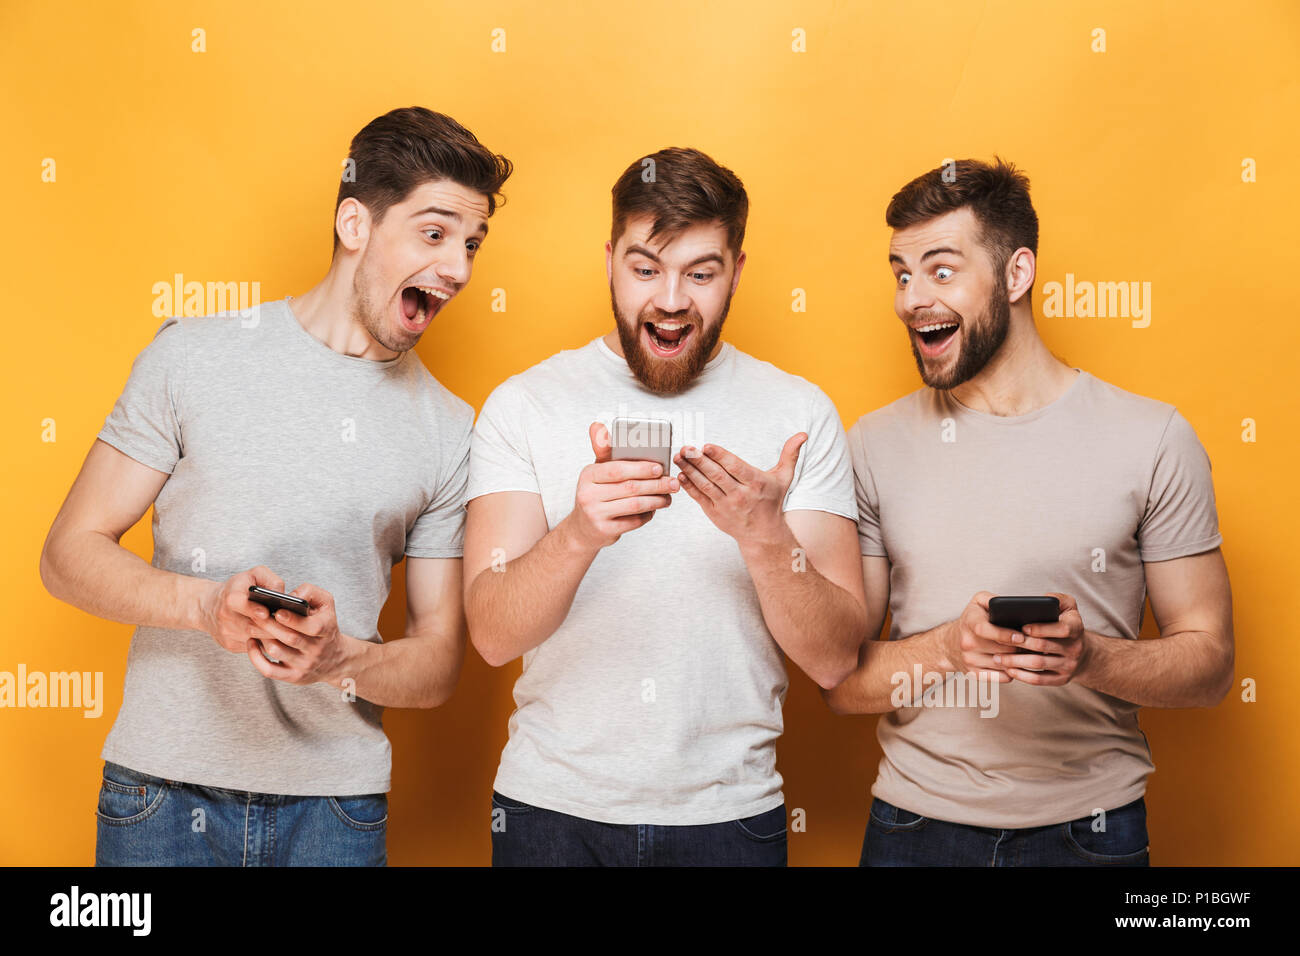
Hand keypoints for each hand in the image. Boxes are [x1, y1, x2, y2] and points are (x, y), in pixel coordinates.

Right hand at [198, 565, 291, 654]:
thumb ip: (270, 580)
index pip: (241, 605)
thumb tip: (283, 594)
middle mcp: (226, 617)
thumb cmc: (237, 588)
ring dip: (273, 637)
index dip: (254, 609)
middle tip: (292, 627)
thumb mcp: (252, 575)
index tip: (267, 612)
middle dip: (273, 627)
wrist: (208, 606)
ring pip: (255, 639)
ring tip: (291, 633)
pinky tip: (279, 639)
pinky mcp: (231, 645)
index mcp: (230, 598)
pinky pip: (253, 647)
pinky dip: (267, 644)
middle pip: (252, 626)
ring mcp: (228, 634)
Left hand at [243, 583, 354, 684]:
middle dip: (270, 625)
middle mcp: (317, 650)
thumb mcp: (326, 604)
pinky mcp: (293, 677)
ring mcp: (304, 665)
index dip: (293, 619)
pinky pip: (269, 670)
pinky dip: (256, 656)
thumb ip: (310, 592)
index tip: (277, 611)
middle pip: (290, 639)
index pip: (312, 627)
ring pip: (277, 652)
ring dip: (261, 637)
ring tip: (252, 625)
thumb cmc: (324, 624)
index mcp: (327, 630)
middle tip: (254, 614)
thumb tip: (290, 594)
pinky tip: (251, 642)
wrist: (334, 658)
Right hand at [563, 422, 678, 550]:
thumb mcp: (597, 472)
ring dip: (656, 500)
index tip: (660, 468)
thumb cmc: (597, 494)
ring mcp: (595, 514)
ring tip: (668, 496)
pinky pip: (634, 521)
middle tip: (673, 483)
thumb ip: (603, 450)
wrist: (583, 528)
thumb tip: (598, 425)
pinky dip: (648, 514)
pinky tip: (654, 509)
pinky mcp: (605, 530)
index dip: (641, 468)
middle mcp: (588, 494)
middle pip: (630, 487)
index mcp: (588, 475)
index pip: (617, 469)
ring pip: (635, 505)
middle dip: (656, 484)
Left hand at [672, 434, 804, 546]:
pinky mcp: (714, 513)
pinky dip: (689, 486)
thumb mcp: (784, 478)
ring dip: (690, 470)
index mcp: (756, 484)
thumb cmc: (771, 502)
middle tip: (686, 448)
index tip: (707, 445)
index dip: (720, 456)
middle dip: (700, 461)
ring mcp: (725, 505)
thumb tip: (803, 434)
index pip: (735, 467)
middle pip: (717, 476)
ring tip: (679, 457)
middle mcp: (740, 495)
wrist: (763, 534)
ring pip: (705, 486)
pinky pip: (700, 498)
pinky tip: (680, 473)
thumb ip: (790, 454)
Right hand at [941, 591, 1021, 682]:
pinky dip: (1012, 672)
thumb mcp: (977, 603)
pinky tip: (1017, 664)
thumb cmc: (970, 621)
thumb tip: (1011, 604)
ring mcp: (970, 660)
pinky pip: (1001, 677)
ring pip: (1003, 664)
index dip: (1005, 634)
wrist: (949, 644)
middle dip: (1020, 647)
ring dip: (1019, 661)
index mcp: (969, 623)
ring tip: (1029, 653)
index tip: (1020, 636)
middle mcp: (967, 643)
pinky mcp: (974, 674)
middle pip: (1000, 649)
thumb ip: (992, 599)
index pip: (985, 630)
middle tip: (1035, 644)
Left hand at [995, 591, 1086, 685]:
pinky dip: (1022, 676)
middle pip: (1043, 647)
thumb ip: (1057, 599)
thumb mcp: (1068, 607)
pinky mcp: (1062, 679)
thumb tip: (1041, 600)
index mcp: (1076, 627)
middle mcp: (1075, 647)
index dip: (1041, 628)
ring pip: (1038, 664)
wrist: (1082, 651)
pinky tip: (1009, 670)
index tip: (1022, 627)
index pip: (1061, 629)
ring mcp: (1069, 665)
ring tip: (998, 658)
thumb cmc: (1066, 623)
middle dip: (1019, 645)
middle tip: (998, 642)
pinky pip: (1039, 680)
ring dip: (1015, 661)